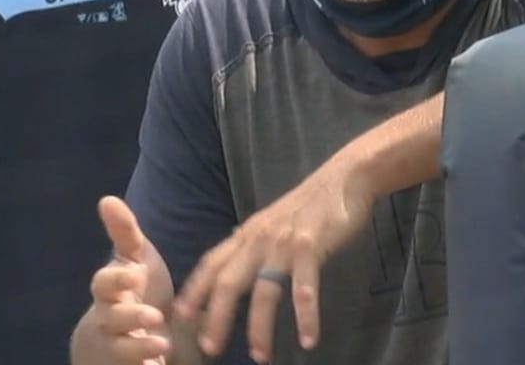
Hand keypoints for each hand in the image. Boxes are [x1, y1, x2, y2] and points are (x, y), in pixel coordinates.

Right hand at [84, 196, 173, 364]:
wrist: (122, 339)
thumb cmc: (131, 292)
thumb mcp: (134, 261)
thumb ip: (124, 233)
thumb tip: (106, 198)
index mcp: (110, 291)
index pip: (103, 283)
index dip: (117, 279)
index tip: (137, 275)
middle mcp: (107, 319)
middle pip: (110, 319)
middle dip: (130, 317)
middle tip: (154, 315)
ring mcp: (113, 347)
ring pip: (118, 350)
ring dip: (138, 348)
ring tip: (161, 344)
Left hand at [173, 158, 375, 362]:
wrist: (344, 178)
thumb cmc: (311, 204)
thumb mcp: (272, 222)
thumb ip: (254, 243)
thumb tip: (236, 266)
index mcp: (247, 234)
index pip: (211, 263)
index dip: (194, 290)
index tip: (179, 316)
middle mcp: (259, 239)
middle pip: (228, 282)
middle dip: (216, 317)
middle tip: (209, 348)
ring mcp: (284, 243)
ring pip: (264, 291)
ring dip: (260, 327)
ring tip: (260, 355)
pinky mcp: (311, 246)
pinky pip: (304, 288)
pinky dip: (306, 316)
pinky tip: (309, 339)